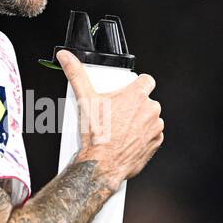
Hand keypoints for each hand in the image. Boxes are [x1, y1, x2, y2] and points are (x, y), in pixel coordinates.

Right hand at [58, 49, 163, 184]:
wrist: (102, 164)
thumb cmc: (96, 135)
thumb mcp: (85, 100)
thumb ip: (76, 74)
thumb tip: (65, 57)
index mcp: (136, 95)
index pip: (146, 80)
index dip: (137, 85)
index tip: (127, 92)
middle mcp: (150, 109)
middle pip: (146, 100)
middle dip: (134, 106)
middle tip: (117, 114)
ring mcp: (155, 127)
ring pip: (150, 117)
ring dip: (139, 121)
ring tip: (121, 129)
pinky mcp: (156, 142)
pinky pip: (153, 134)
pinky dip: (143, 136)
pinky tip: (128, 139)